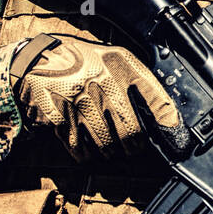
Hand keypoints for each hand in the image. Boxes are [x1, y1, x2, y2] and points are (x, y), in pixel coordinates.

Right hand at [9, 33, 184, 161]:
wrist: (39, 60)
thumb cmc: (83, 62)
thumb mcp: (115, 59)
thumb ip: (140, 80)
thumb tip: (166, 113)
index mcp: (119, 64)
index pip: (154, 96)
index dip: (166, 120)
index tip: (173, 135)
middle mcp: (101, 82)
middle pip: (131, 131)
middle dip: (135, 145)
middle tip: (134, 148)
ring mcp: (80, 102)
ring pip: (107, 144)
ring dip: (111, 151)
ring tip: (112, 149)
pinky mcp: (60, 118)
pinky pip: (80, 149)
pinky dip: (87, 154)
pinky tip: (88, 150)